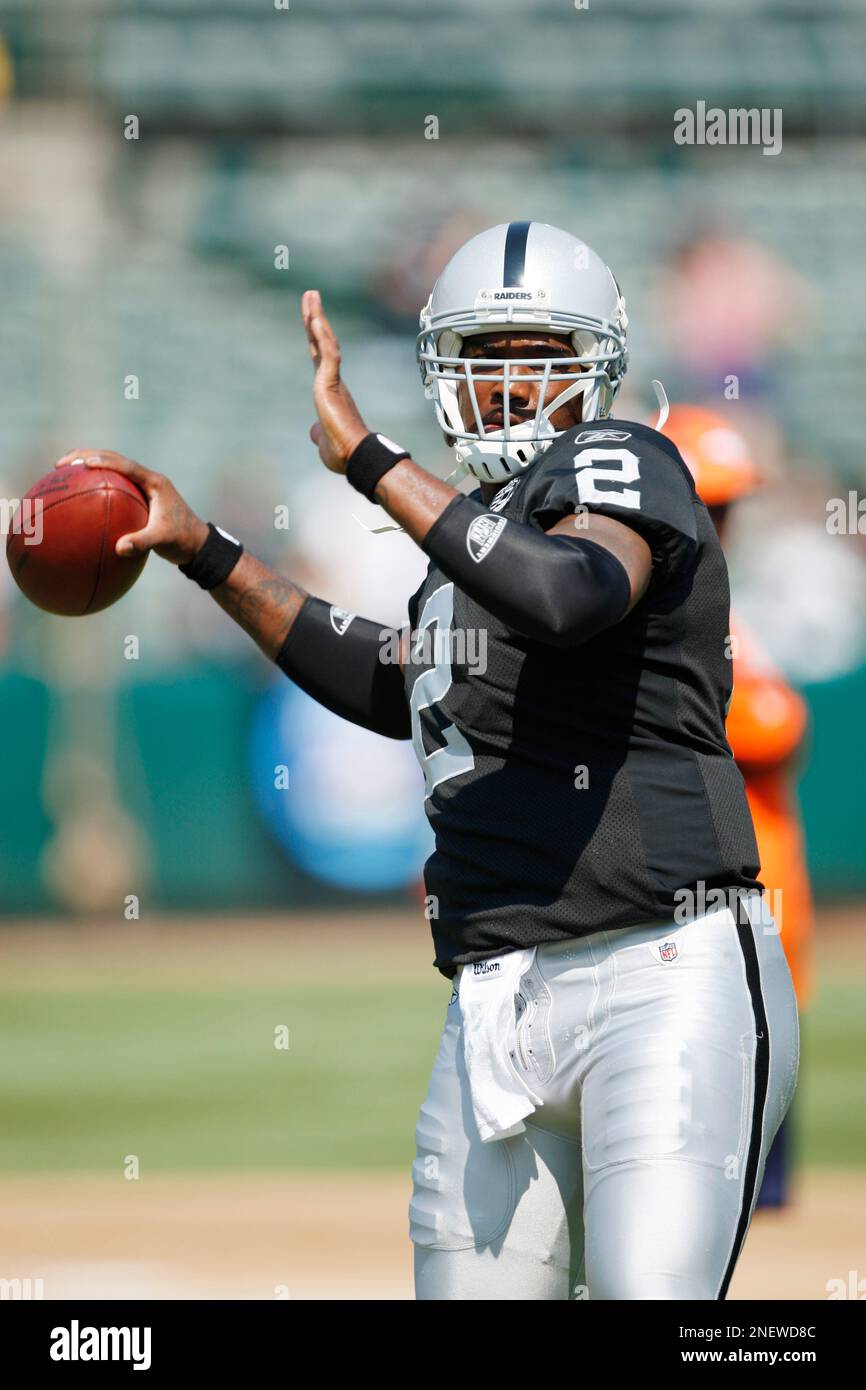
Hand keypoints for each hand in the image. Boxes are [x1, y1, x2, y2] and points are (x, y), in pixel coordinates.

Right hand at [54, 449, 208, 565]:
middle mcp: (147, 479)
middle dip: (85, 457)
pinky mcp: (138, 496)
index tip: (81, 464)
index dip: (102, 461)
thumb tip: (119, 549)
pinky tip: (77, 498)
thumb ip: (142, 542)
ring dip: (87, 467)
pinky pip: (112, 486)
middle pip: (113, 459)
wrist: (197, 545)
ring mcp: (142, 486)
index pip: (125, 465)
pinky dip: (95, 486)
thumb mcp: (163, 541)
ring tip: (62, 473)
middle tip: (60, 464)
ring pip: (111, 469)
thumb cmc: (183, 540)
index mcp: (154, 482)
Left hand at [301, 289, 368, 472]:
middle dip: (314, 317)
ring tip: (310, 296)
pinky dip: (322, 337)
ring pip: (325, 342)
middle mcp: (332, 380)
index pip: (319, 356)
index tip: (311, 317)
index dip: (314, 336)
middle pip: (321, 342)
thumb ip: (318, 431)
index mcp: (329, 390)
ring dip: (316, 318)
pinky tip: (314, 319)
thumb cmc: (342, 452)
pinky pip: (328, 355)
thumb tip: (314, 432)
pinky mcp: (332, 384)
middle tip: (310, 294)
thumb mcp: (322, 439)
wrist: (354, 457)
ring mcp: (332, 380)